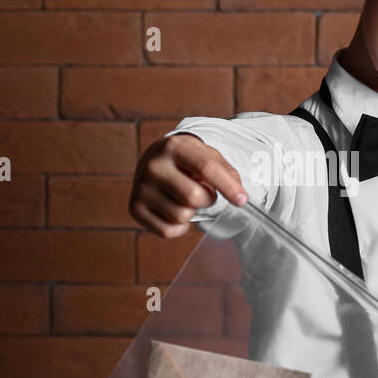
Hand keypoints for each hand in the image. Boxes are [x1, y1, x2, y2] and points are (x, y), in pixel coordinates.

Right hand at [129, 133, 248, 237]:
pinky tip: (175, 210)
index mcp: (174, 146)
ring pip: (182, 216)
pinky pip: (168, 231)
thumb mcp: (207, 155)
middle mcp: (153, 165)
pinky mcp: (134, 207)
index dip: (228, 187)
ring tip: (185, 197)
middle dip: (207, 199)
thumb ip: (227, 172)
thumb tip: (240, 197)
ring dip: (192, 212)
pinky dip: (179, 227)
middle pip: (194, 197)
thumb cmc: (188, 161)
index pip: (207, 168)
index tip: (243, 200)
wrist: (154, 160)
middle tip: (203, 191)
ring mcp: (141, 187)